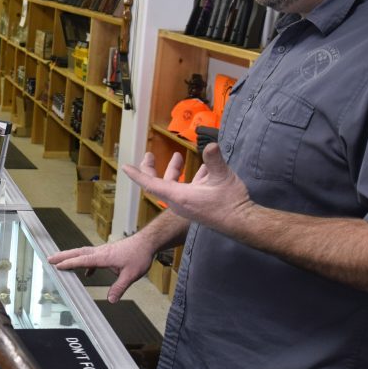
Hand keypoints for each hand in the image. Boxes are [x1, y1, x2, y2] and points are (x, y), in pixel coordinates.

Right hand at [48, 232, 158, 302]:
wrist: (147, 243)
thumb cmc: (139, 255)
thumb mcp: (131, 275)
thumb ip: (120, 287)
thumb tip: (111, 300)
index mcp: (103, 257)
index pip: (83, 260)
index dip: (69, 263)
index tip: (57, 265)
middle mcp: (101, 252)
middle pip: (78, 253)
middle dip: (63, 256)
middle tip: (49, 259)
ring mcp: (103, 251)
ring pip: (83, 253)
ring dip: (71, 257)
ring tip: (60, 262)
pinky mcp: (107, 253)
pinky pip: (92, 257)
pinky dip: (85, 263)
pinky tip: (87, 273)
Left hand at [121, 144, 251, 228]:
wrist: (243, 223)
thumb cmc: (230, 203)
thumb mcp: (222, 178)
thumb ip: (214, 160)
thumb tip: (211, 145)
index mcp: (179, 196)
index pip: (151, 184)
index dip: (138, 174)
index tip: (125, 167)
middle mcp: (180, 202)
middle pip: (158, 184)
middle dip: (152, 169)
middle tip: (149, 155)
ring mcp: (189, 204)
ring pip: (174, 185)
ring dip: (174, 171)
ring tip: (179, 156)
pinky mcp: (198, 204)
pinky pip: (189, 189)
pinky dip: (191, 177)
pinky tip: (202, 167)